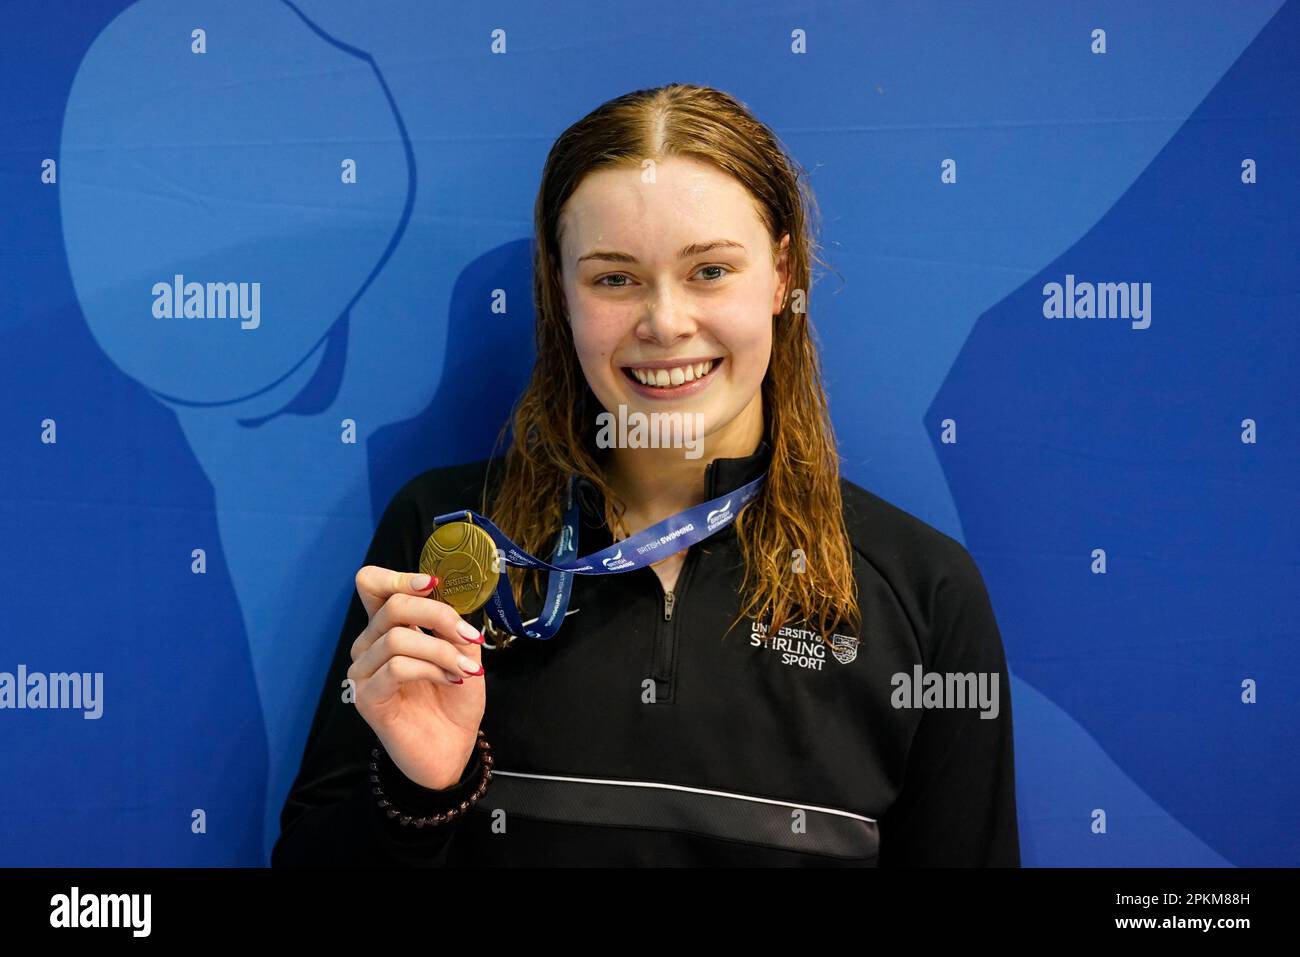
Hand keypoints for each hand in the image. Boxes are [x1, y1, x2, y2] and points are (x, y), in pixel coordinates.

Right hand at [346, 567, 485, 789]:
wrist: (453, 748)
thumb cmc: (454, 700)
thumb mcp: (463, 652)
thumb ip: (453, 623)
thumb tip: (450, 597)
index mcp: (388, 627)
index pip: (372, 584)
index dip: (399, 577)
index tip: (434, 584)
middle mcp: (369, 644)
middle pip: (391, 605)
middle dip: (437, 614)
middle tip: (469, 637)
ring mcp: (362, 671)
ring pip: (397, 638)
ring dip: (441, 650)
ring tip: (466, 669)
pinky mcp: (365, 697)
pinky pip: (396, 667)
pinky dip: (431, 669)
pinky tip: (451, 681)